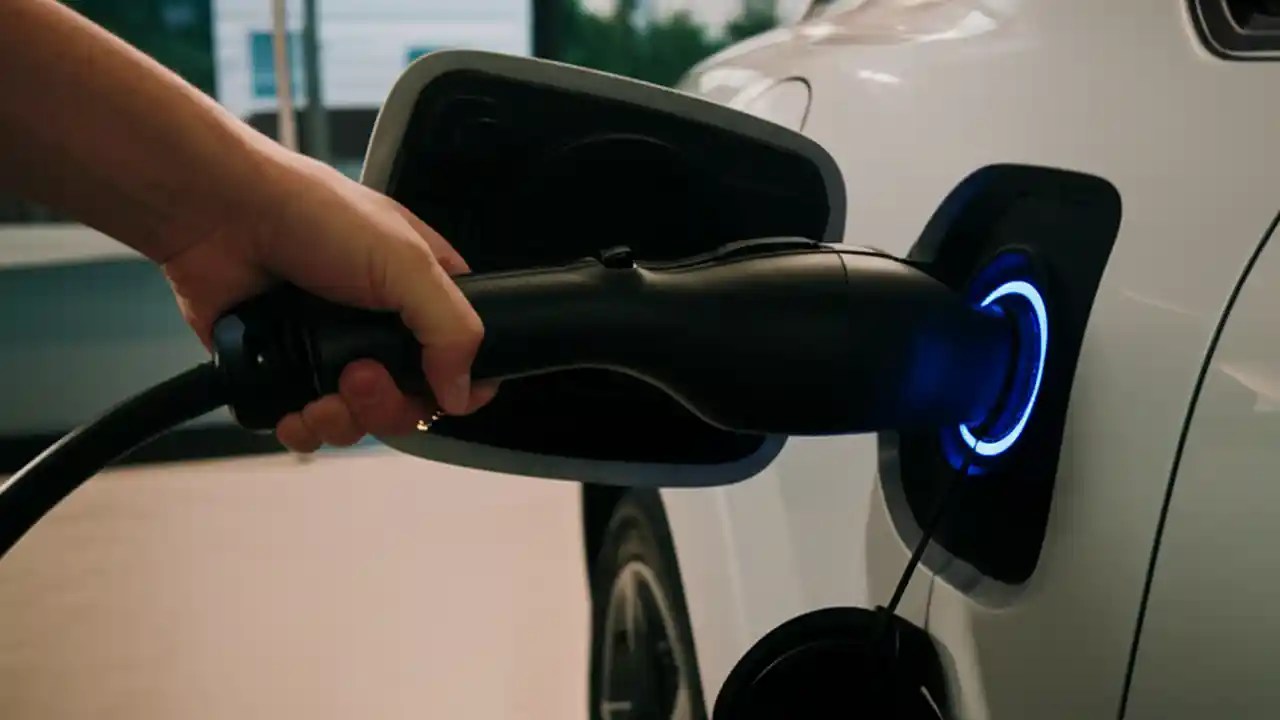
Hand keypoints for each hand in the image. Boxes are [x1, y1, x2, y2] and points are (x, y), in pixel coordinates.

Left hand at [160, 151, 498, 451]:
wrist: (221, 216)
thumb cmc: (312, 214)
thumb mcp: (406, 261)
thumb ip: (450, 328)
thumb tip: (462, 394)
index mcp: (422, 292)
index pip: (462, 356)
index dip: (458, 386)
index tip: (440, 395)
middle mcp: (380, 327)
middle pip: (411, 401)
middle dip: (388, 405)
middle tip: (360, 377)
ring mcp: (332, 351)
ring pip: (360, 420)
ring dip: (346, 421)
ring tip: (321, 396)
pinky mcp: (286, 371)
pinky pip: (308, 425)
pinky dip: (303, 429)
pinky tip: (294, 413)